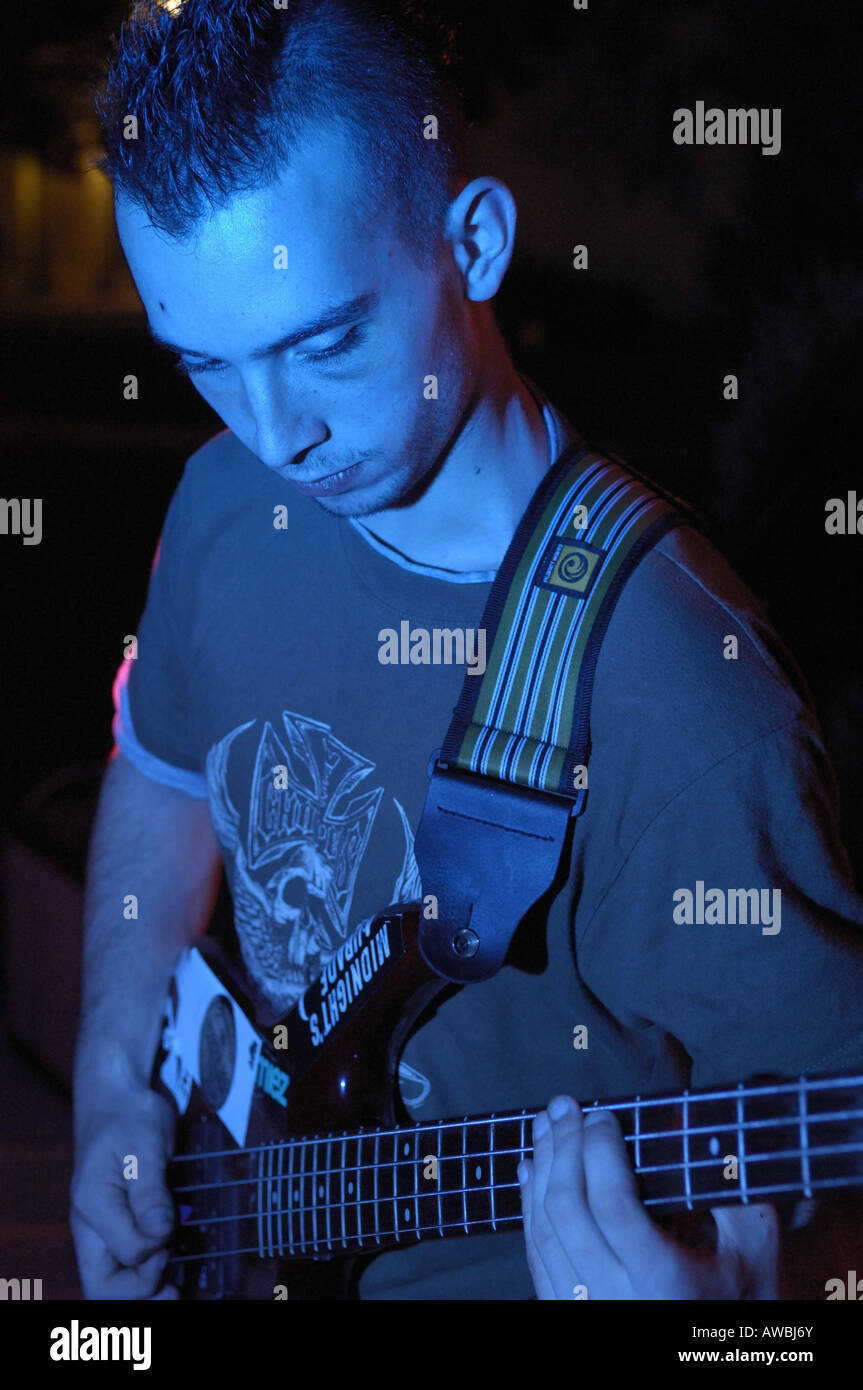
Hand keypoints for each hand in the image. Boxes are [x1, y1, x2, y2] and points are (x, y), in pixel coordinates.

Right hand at [70, 1088, 179, 1299]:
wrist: (116, 1099)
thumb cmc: (130, 1116)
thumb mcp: (145, 1144)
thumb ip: (150, 1191)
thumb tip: (161, 1233)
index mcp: (94, 1207)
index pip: (125, 1253)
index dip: (154, 1251)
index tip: (172, 1228)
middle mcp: (91, 1226)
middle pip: (102, 1286)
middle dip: (140, 1293)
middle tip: (175, 1287)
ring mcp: (100, 1228)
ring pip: (110, 1281)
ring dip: (142, 1290)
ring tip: (174, 1289)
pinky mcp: (114, 1224)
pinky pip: (122, 1264)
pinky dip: (142, 1275)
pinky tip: (166, 1268)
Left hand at [518, 1094, 778, 1299]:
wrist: (722, 1364)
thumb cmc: (746, 1307)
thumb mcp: (757, 1253)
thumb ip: (735, 1192)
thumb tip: (710, 1131)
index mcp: (664, 1285)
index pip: (613, 1205)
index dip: (600, 1151)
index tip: (602, 1115)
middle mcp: (617, 1302)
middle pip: (568, 1210)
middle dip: (561, 1147)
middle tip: (563, 1106)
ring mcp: (586, 1313)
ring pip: (543, 1232)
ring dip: (540, 1170)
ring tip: (544, 1125)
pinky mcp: (568, 1315)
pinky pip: (537, 1259)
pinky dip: (529, 1209)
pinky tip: (530, 1172)